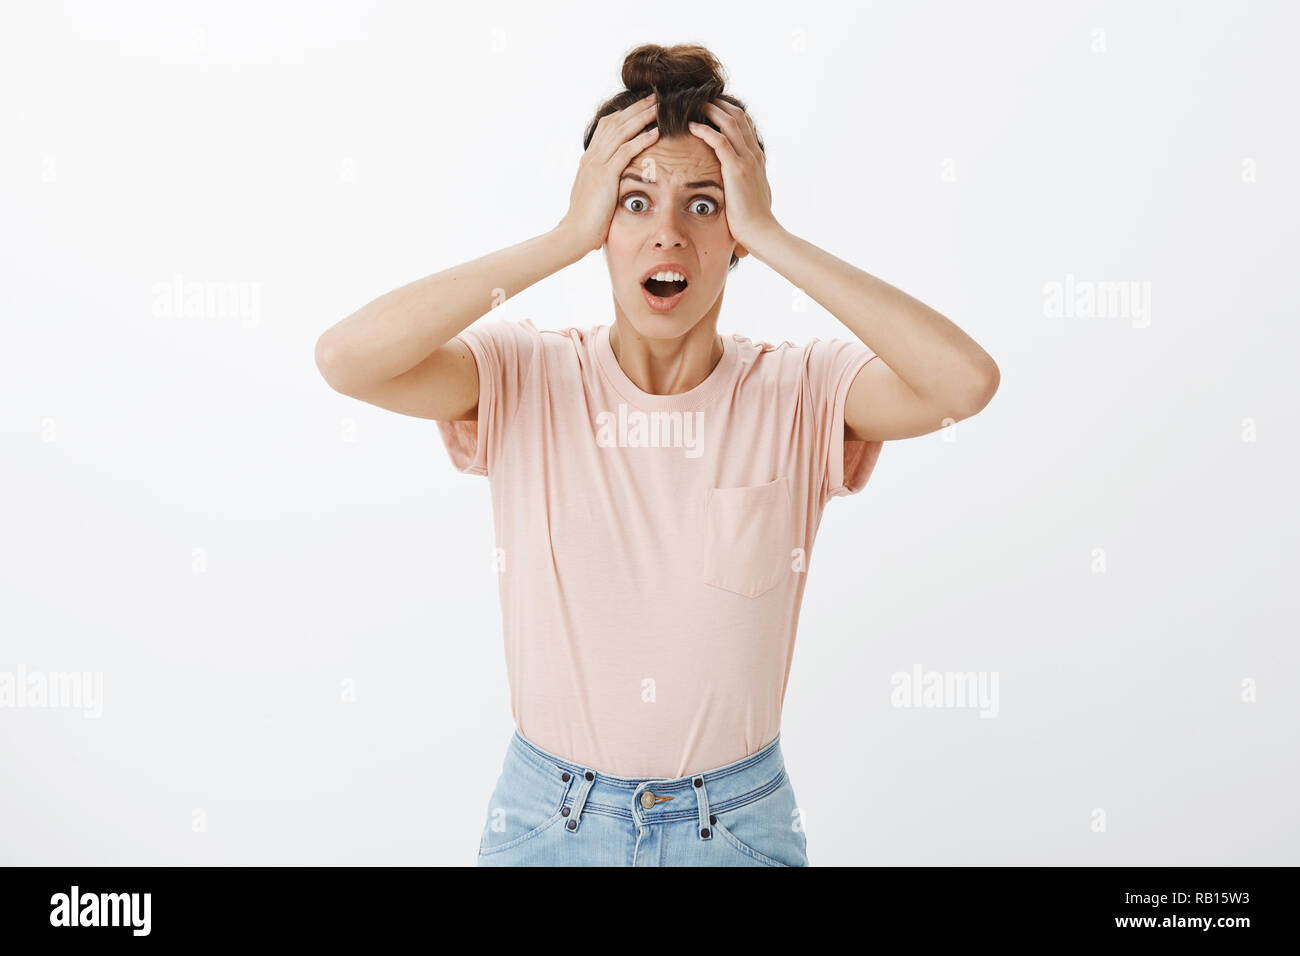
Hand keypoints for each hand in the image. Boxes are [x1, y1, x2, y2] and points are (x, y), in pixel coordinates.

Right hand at [556, 93, 660, 254]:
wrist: (574, 234)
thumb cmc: (586, 220)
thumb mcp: (595, 194)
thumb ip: (604, 181)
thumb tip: (616, 180)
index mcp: (589, 159)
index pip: (608, 127)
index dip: (625, 114)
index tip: (642, 106)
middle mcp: (591, 157)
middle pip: (615, 123)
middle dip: (636, 108)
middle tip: (655, 97)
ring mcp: (597, 165)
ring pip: (621, 132)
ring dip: (641, 118)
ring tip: (659, 107)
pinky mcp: (604, 177)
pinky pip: (625, 152)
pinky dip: (640, 140)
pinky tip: (655, 133)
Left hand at [687, 100, 779, 250]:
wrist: (761, 231)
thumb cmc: (753, 218)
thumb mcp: (751, 193)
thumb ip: (745, 181)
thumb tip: (738, 182)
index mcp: (756, 157)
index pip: (744, 124)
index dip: (728, 110)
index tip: (711, 105)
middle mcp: (753, 154)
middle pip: (737, 116)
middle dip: (718, 103)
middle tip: (699, 98)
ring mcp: (747, 160)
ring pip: (729, 123)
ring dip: (711, 110)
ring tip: (693, 104)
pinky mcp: (737, 169)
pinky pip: (720, 142)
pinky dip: (706, 130)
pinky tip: (692, 126)